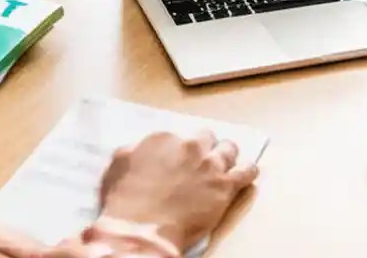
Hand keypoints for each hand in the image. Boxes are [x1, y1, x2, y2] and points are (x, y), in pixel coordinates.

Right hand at [97, 130, 258, 250]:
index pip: (177, 136)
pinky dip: (248, 170)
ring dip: (226, 155)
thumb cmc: (125, 203)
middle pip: (206, 137)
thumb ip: (135, 150)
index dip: (178, 149)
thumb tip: (142, 149)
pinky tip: (246, 173)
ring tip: (225, 163)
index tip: (177, 159)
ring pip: (229, 148)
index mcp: (163, 138)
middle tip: (200, 160)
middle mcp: (190, 146)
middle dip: (204, 147)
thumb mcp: (118, 165)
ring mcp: (210, 165)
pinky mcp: (225, 186)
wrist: (141, 231)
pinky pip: (247, 171)